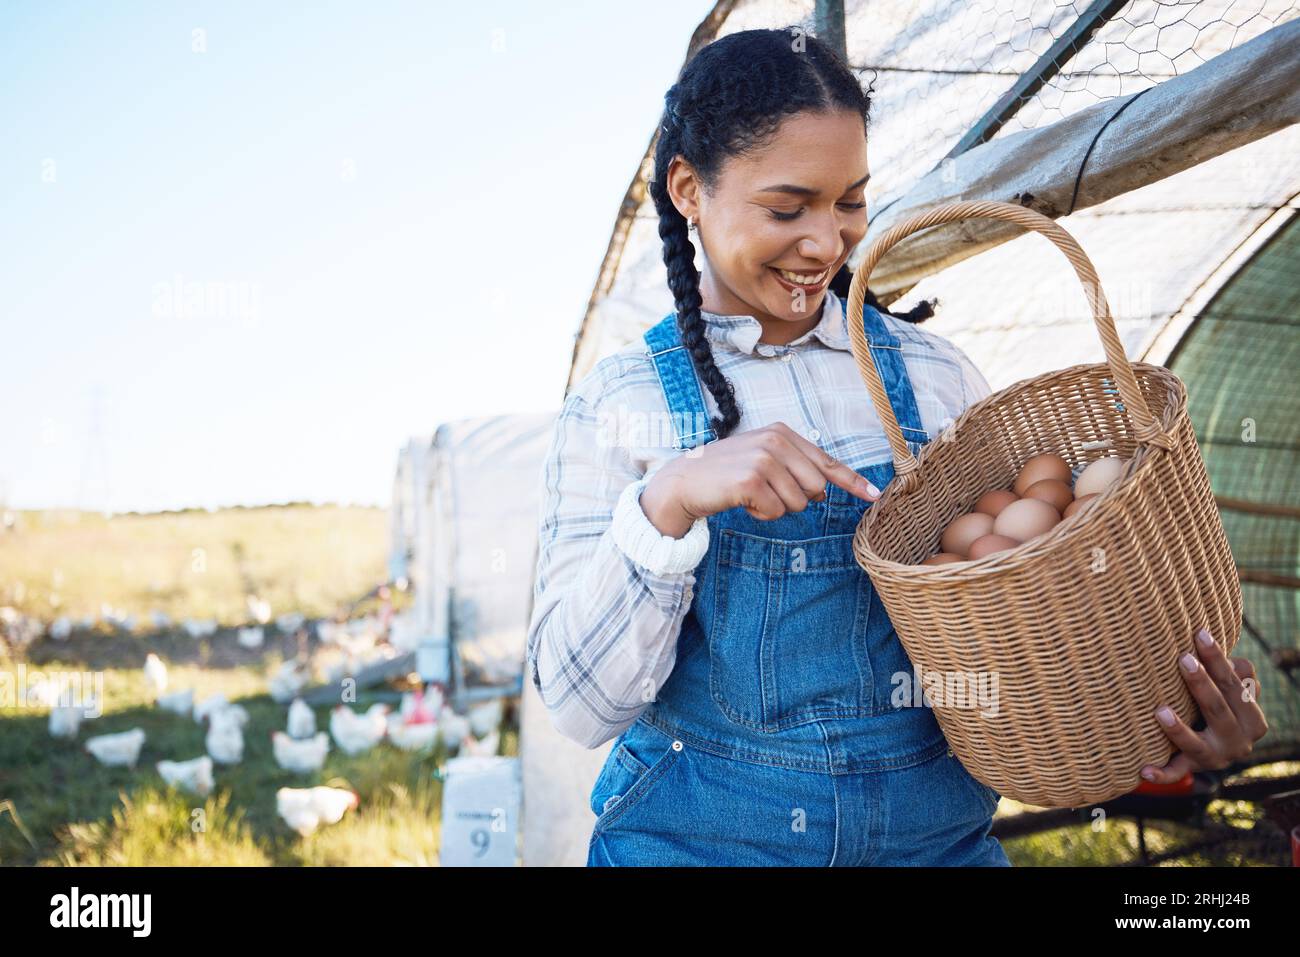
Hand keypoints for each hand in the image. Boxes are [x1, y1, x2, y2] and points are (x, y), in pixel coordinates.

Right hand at [640, 422, 879, 536]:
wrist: (684, 482)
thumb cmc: (726, 474)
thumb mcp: (763, 461)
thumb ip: (794, 469)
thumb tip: (823, 493)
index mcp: (782, 433)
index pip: (826, 462)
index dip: (852, 481)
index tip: (874, 495)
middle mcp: (776, 441)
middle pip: (816, 488)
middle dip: (796, 500)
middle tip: (766, 492)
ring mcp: (763, 459)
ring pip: (798, 503)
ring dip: (776, 508)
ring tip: (750, 495)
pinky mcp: (751, 480)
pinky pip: (776, 512)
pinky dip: (760, 514)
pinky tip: (741, 502)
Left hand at [1140, 627, 1268, 782]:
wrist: (1218, 749)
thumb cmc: (1221, 704)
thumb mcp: (1233, 692)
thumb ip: (1237, 676)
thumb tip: (1238, 662)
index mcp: (1252, 719)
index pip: (1236, 686)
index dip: (1219, 660)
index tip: (1200, 633)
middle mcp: (1238, 741)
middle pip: (1218, 709)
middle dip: (1201, 684)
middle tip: (1183, 659)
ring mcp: (1215, 758)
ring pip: (1197, 744)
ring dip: (1178, 729)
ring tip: (1159, 711)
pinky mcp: (1193, 769)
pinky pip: (1176, 772)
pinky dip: (1161, 773)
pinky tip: (1143, 770)